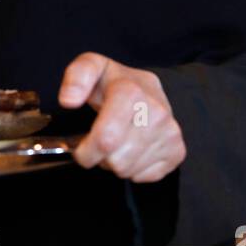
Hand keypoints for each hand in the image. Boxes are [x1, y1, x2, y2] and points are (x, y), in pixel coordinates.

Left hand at [59, 52, 185, 182]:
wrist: (148, 88)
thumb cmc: (115, 82)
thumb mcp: (92, 68)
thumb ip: (76, 78)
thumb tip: (68, 100)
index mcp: (131, 91)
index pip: (106, 139)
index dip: (87, 151)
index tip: (81, 149)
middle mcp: (156, 112)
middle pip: (116, 160)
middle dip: (101, 157)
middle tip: (100, 141)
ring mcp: (170, 132)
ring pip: (129, 171)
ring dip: (116, 163)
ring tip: (116, 142)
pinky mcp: (177, 151)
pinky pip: (145, 176)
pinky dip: (133, 168)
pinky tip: (132, 148)